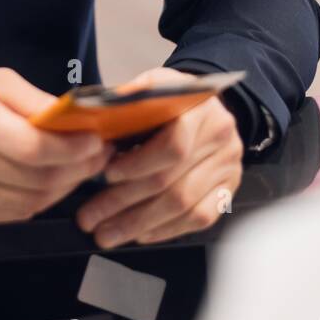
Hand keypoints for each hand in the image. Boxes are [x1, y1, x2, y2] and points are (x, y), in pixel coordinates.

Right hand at [0, 67, 112, 223]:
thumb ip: (32, 99)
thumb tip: (73, 116)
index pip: (35, 148)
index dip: (73, 150)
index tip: (96, 141)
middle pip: (40, 179)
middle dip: (78, 169)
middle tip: (97, 155)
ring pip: (32, 202)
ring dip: (64, 187)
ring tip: (77, 168)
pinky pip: (14, 214)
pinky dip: (39, 200)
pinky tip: (47, 182)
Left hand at [75, 66, 243, 248]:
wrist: (204, 106)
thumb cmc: (170, 99)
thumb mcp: (149, 86)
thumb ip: (128, 101)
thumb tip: (96, 116)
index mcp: (199, 107)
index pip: (173, 145)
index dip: (138, 164)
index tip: (107, 175)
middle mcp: (219, 138)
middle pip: (172, 181)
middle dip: (125, 203)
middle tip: (92, 216)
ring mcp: (227, 166)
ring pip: (182, 205)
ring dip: (139, 223)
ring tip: (107, 233)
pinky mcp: (228, 189)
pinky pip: (198, 218)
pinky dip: (165, 229)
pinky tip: (140, 233)